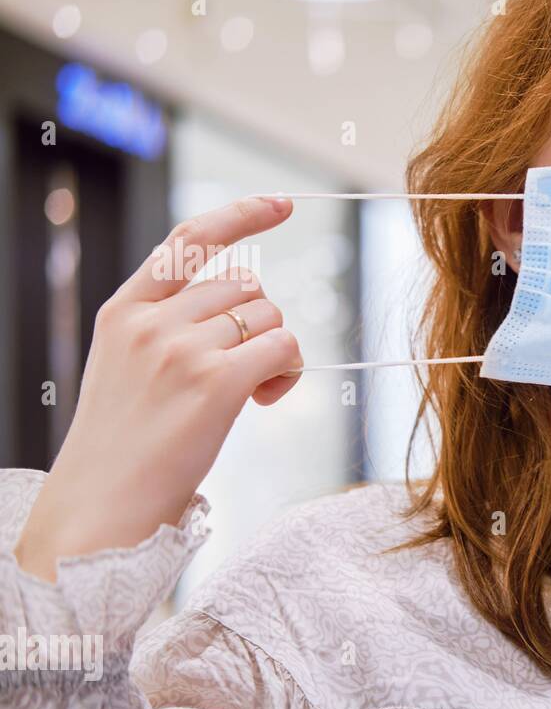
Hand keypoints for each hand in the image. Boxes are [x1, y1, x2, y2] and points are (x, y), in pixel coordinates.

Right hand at [15, 198, 301, 582]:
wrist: (103, 504)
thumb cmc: (125, 444)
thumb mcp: (127, 366)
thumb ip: (169, 327)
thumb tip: (241, 304)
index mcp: (124, 310)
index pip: (189, 240)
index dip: (242, 215)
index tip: (282, 204)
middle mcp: (151, 321)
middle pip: (246, 286)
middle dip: (260, 322)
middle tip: (248, 369)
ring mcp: (181, 350)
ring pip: (269, 315)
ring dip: (277, 349)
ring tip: (253, 390)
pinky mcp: (215, 383)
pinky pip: (283, 348)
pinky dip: (289, 371)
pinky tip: (264, 399)